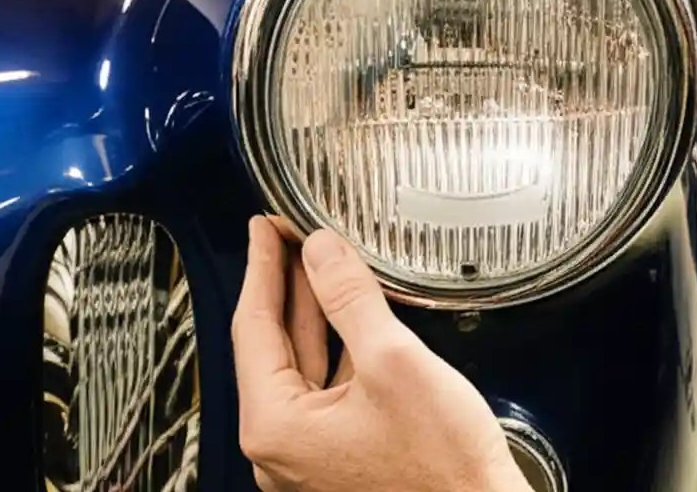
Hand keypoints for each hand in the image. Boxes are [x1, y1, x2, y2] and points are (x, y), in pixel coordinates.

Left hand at [232, 217, 529, 491]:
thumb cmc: (443, 470)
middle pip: (273, 346)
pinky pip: (325, 391)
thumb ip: (350, 298)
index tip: (263, 228)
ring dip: (312, 314)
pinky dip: (335, 348)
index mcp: (276, 426)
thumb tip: (321, 252)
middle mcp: (281, 449)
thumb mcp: (394, 362)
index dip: (262, 267)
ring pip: (301, 366)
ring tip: (319, 263)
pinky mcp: (338, 460)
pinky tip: (351, 317)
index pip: (253, 327)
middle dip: (286, 285)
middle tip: (289, 236)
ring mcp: (308, 458)